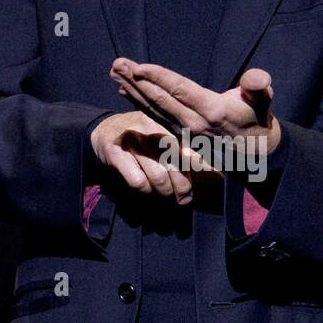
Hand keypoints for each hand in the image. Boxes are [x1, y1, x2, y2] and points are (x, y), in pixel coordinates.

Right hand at [89, 110, 209, 204]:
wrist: (104, 130)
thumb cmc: (143, 138)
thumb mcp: (165, 139)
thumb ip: (189, 154)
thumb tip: (218, 175)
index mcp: (166, 123)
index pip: (190, 147)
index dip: (201, 166)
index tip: (214, 178)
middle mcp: (151, 128)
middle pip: (176, 166)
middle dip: (183, 188)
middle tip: (184, 199)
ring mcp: (133, 140)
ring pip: (158, 178)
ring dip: (164, 191)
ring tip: (165, 193)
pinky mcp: (116, 154)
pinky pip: (138, 182)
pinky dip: (144, 190)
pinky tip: (145, 187)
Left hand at [108, 61, 281, 163]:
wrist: (255, 154)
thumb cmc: (257, 119)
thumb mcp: (263, 101)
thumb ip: (258, 87)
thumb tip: (259, 78)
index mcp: (212, 110)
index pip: (180, 91)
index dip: (158, 78)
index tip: (139, 67)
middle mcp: (194, 122)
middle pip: (160, 99)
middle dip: (137, 81)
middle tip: (116, 64)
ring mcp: (184, 131)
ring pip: (153, 108)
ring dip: (132, 90)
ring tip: (115, 73)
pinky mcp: (179, 135)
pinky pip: (154, 116)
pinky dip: (138, 103)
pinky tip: (124, 91)